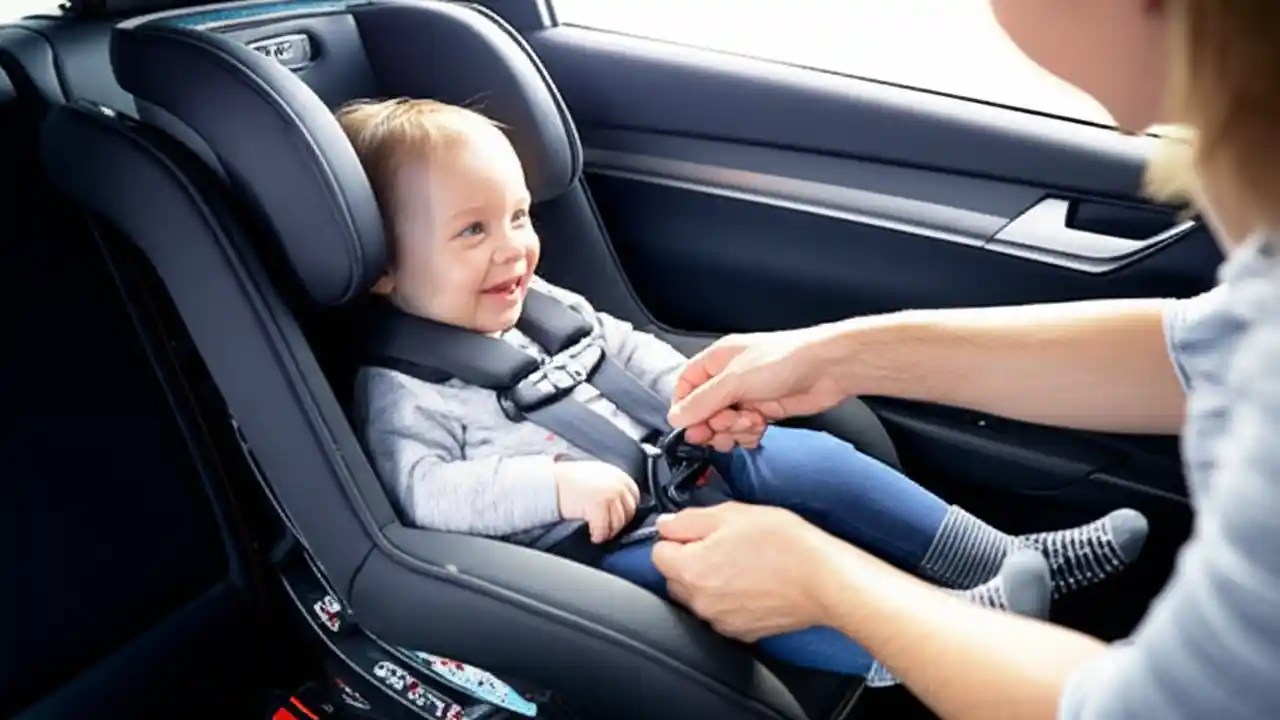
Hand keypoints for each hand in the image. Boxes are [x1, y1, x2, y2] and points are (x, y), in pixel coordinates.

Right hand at [554, 461, 640, 542]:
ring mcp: (609, 495)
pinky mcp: (599, 506)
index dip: (626, 510)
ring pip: (618, 522)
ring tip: (600, 534)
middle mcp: (616, 483)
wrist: (549, 482)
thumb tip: (619, 505)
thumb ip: (610, 486)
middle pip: (628, 511)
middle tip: (609, 530)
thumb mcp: (596, 476)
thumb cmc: (567, 480)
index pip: (633, 496)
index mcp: (617, 474)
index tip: (620, 519)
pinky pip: (604, 528)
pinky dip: (600, 535)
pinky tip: (594, 536)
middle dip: (619, 523)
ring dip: (610, 531)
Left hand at [651, 503, 843, 640]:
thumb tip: (665, 525)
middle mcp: (699, 602)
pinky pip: (720, 614)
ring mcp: (720, 621)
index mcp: (690, 570)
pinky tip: (752, 584)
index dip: (677, 538)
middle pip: (674, 578)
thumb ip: (689, 520)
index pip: (658, 552)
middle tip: (722, 545)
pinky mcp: (741, 633)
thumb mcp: (731, 514)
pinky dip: (728, 600)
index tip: (698, 532)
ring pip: (697, 598)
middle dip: (689, 561)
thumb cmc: (783, 543)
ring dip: (708, 582)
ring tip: (741, 564)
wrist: (824, 579)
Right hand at [669, 328, 847, 449]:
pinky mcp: (764, 412)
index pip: (685, 389)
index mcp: (715, 361)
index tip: (694, 426)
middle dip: (713, 424)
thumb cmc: (784, 360)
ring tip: (751, 423)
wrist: (827, 369)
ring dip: (733, 431)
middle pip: (703, 412)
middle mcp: (728, 379)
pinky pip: (744, 431)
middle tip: (727, 426)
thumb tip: (675, 417)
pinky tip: (760, 428)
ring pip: (724, 425)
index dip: (686, 410)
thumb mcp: (734, 380)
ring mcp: (746, 396)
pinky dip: (749, 435)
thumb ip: (702, 401)